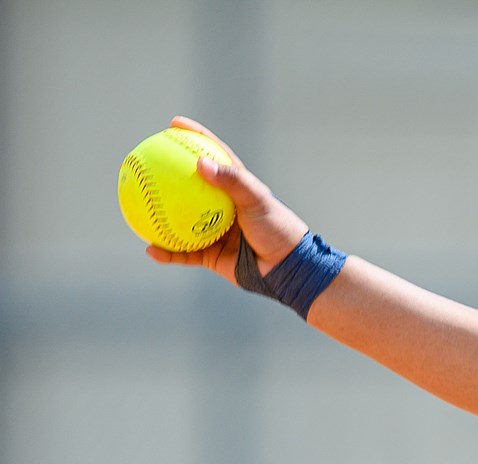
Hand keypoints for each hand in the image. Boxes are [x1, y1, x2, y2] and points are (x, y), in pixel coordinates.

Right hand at [142, 115, 309, 281]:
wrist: (288, 269)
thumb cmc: (277, 229)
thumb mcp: (257, 201)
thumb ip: (231, 182)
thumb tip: (199, 163)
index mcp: (236, 188)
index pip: (213, 155)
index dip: (194, 137)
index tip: (174, 123)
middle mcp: (222, 207)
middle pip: (188, 186)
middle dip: (166, 174)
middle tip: (142, 160)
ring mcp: (214, 230)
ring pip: (178, 220)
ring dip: (157, 214)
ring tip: (133, 206)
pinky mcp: (211, 255)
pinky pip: (183, 253)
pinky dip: (167, 252)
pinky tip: (150, 249)